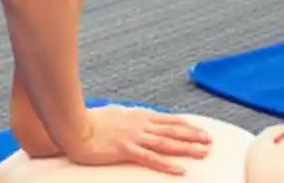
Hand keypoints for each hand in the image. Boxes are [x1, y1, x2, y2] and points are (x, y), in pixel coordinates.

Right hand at [67, 105, 210, 175]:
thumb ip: (129, 116)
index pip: (169, 120)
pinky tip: (180, 169)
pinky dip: (168, 164)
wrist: (75, 127)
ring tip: (203, 151)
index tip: (199, 128)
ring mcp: (135, 137)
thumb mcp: (115, 113)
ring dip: (187, 148)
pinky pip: (151, 159)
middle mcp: (141, 124)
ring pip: (167, 143)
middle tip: (209, 140)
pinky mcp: (127, 150)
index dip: (186, 125)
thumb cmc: (90, 121)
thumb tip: (135, 114)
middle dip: (193, 135)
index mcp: (139, 115)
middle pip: (173, 131)